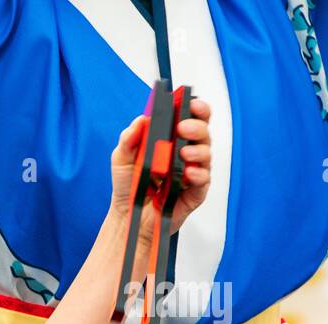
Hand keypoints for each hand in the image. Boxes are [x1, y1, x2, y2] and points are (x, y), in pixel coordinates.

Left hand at [109, 96, 212, 246]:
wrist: (128, 215)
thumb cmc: (129, 185)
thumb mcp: (121, 158)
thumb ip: (129, 138)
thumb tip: (141, 120)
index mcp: (171, 140)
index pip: (191, 118)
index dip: (195, 108)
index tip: (191, 103)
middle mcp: (185, 153)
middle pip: (203, 133)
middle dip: (196, 126)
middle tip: (182, 127)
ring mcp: (192, 172)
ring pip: (206, 154)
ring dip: (197, 150)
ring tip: (183, 152)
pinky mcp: (195, 192)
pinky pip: (204, 180)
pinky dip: (197, 174)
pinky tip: (187, 173)